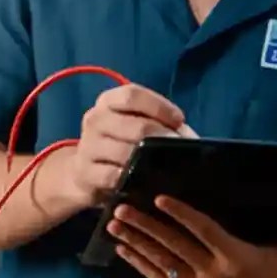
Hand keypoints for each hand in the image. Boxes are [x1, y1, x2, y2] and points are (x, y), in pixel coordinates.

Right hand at [60, 84, 197, 208]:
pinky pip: (112, 176)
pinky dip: (130, 179)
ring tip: (164, 168)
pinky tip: (142, 182)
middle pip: (134, 125)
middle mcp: (95, 119)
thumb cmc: (122, 143)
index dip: (159, 107)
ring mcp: (88, 146)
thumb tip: (190, 139)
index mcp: (108, 101)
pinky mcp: (85, 172)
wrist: (86, 172)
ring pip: (124, 152)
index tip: (179, 120)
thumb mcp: (138, 126)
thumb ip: (163, 126)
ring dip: (148, 161)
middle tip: (177, 150)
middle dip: (161, 138)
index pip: (132, 95)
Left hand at [108, 195, 276, 277]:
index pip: (204, 231)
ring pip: (163, 262)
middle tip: (121, 208)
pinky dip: (142, 265)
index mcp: (239, 257)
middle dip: (146, 226)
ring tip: (114, 225)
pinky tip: (123, 251)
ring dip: (137, 243)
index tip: (160, 198)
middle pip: (174, 245)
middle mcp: (216, 273)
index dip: (181, 214)